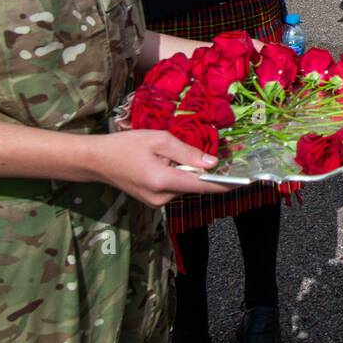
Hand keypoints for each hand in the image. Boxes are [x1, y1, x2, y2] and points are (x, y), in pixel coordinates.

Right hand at [87, 130, 228, 206]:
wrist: (97, 161)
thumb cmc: (126, 145)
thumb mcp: (159, 140)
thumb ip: (187, 152)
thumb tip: (212, 164)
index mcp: (163, 180)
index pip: (201, 186)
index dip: (224, 184)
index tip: (244, 183)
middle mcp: (161, 197)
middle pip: (193, 186)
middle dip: (201, 172)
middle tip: (203, 155)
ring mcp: (156, 203)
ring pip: (184, 187)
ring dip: (187, 174)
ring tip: (170, 156)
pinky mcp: (152, 202)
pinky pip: (174, 189)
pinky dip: (177, 177)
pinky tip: (164, 164)